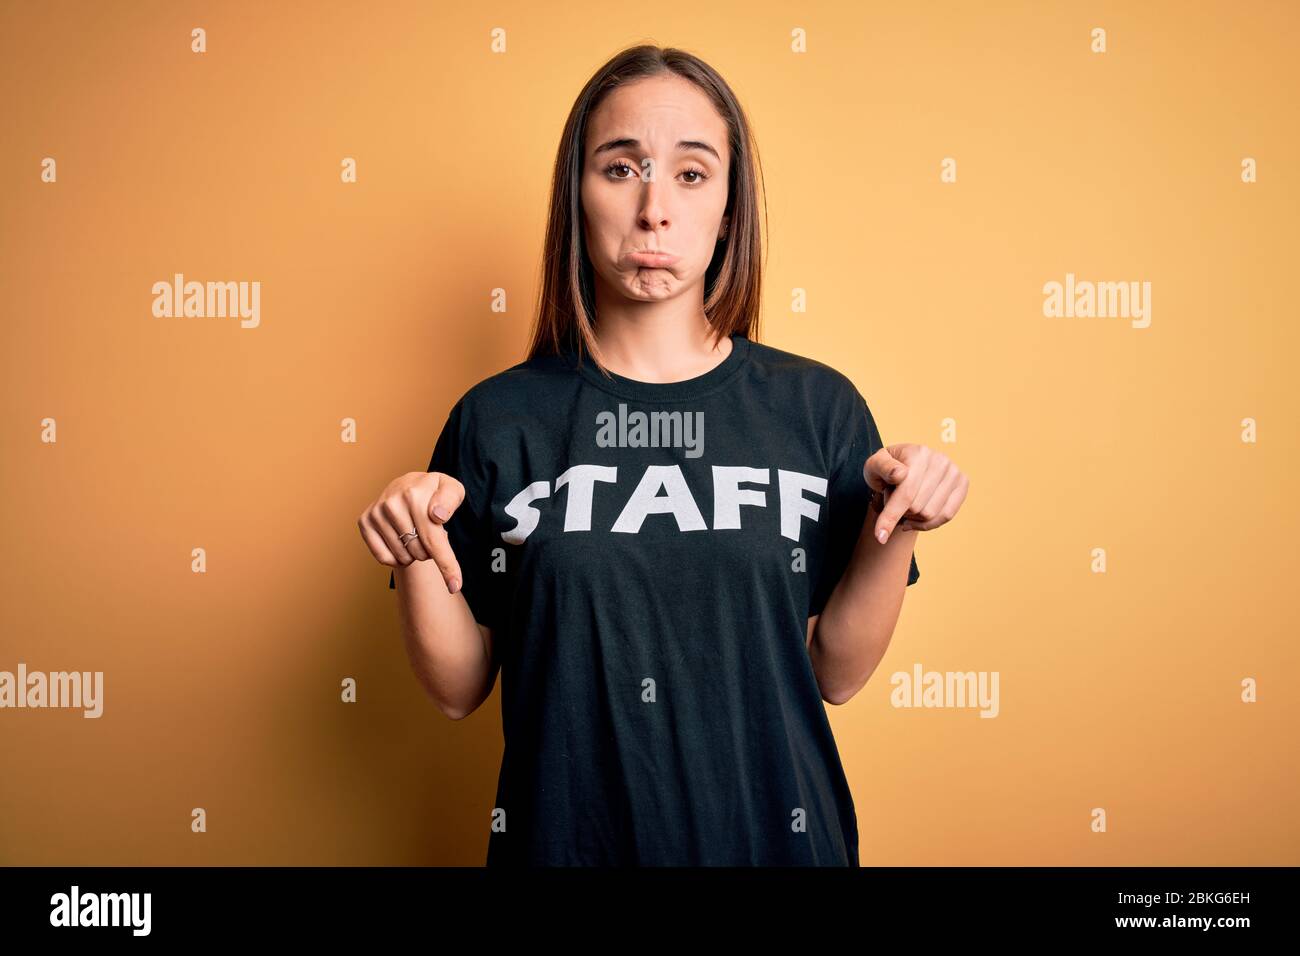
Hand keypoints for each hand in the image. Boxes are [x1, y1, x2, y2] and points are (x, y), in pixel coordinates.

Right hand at [357, 471, 468, 592]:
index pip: (433, 539)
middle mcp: (392, 503)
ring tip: (415, 534)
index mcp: (415, 495)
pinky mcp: (364, 521)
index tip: (455, 586)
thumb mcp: (453, 490)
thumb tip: (437, 515)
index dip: (447, 565)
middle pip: (420, 553)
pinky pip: (384, 558)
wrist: (410, 485)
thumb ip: (451, 500)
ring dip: (414, 554)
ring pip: (403, 558)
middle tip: (430, 534)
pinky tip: (402, 541)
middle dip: (431, 552)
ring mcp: (376, 512)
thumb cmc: (435, 493)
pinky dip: (397, 558)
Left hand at [863, 444, 968, 543]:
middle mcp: (940, 460)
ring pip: (931, 514)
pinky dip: (927, 524)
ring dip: (912, 517)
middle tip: (892, 501)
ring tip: (904, 504)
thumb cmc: (885, 468)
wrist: (903, 465)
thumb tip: (900, 474)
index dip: (891, 516)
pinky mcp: (962, 483)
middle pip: (918, 507)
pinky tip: (913, 521)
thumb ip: (882, 467)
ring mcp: (954, 472)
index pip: (906, 493)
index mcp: (918, 453)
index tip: (879, 537)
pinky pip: (947, 515)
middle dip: (899, 512)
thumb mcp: (874, 465)